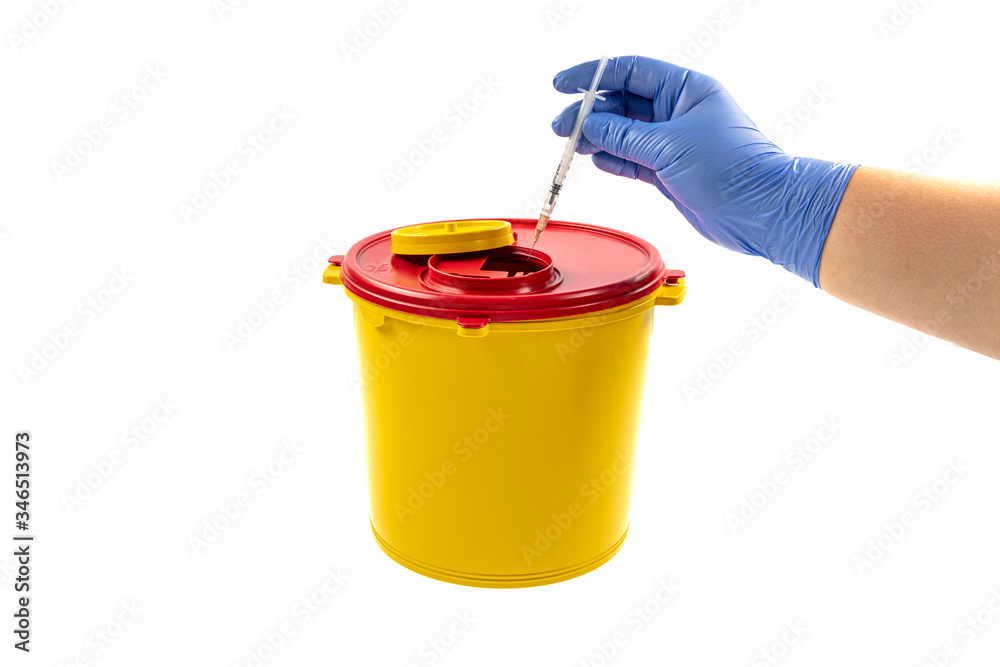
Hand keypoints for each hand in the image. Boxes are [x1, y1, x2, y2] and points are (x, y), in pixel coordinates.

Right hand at [551, 56, 857, 285]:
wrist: (762, 211)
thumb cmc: (734, 169)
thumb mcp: (670, 145)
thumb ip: (624, 135)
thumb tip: (589, 126)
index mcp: (686, 89)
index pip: (630, 71)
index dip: (593, 75)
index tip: (562, 84)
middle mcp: (679, 111)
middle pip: (622, 103)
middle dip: (588, 113)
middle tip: (560, 127)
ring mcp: (674, 142)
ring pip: (624, 134)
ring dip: (596, 139)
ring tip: (570, 146)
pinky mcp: (670, 172)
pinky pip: (632, 159)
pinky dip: (612, 160)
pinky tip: (595, 160)